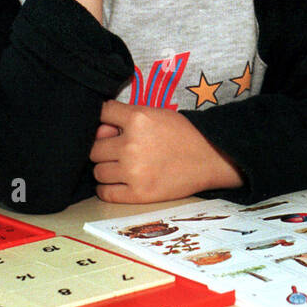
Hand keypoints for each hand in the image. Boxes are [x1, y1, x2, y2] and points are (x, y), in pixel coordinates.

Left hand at [91, 100, 243, 203]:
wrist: (211, 159)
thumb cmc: (184, 135)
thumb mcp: (157, 114)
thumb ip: (127, 118)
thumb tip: (99, 131)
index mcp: (138, 119)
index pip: (101, 113)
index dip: (103, 120)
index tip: (109, 127)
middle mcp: (131, 144)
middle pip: (94, 148)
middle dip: (104, 149)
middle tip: (119, 151)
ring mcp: (134, 171)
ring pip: (97, 171)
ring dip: (106, 169)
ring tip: (123, 167)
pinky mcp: (138, 194)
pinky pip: (105, 193)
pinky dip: (107, 188)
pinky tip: (119, 182)